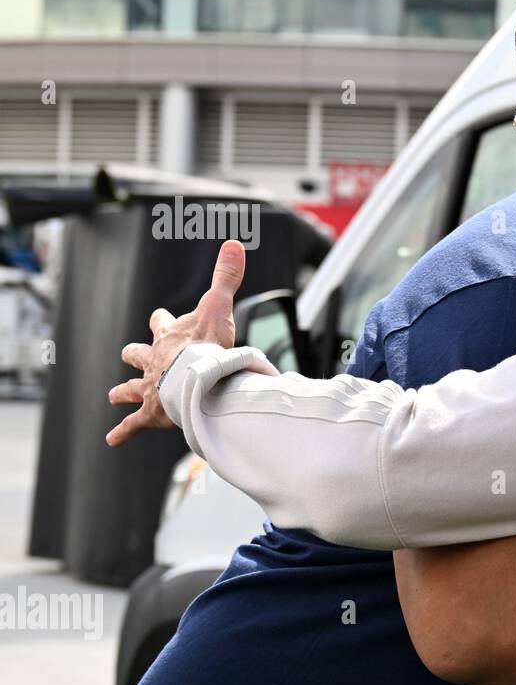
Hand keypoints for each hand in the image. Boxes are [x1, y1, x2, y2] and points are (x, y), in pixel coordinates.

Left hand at [106, 240, 247, 446]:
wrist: (196, 380)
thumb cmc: (208, 346)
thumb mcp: (218, 306)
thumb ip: (226, 278)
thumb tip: (234, 244)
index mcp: (169, 338)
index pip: (161, 324)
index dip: (161, 320)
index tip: (159, 317)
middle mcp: (153, 361)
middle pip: (137, 355)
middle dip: (134, 355)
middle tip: (128, 355)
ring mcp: (151, 387)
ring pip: (131, 389)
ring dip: (123, 392)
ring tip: (113, 397)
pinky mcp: (151, 412)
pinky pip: (134, 424)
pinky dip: (124, 431)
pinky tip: (112, 440)